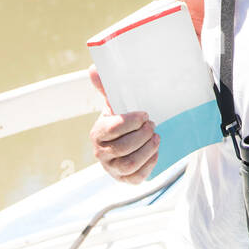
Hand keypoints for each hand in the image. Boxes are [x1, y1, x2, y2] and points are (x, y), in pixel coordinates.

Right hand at [87, 65, 159, 183]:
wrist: (124, 142)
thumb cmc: (119, 121)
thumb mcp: (113, 104)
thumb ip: (105, 87)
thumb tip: (93, 68)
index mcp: (97, 133)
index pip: (111, 129)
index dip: (131, 122)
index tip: (144, 114)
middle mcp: (101, 153)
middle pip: (123, 148)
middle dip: (142, 135)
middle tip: (152, 125)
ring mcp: (112, 168)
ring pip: (130, 164)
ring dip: (147, 149)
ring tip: (156, 137)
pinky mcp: (124, 180)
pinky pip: (137, 177)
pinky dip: (149, 164)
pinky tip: (155, 151)